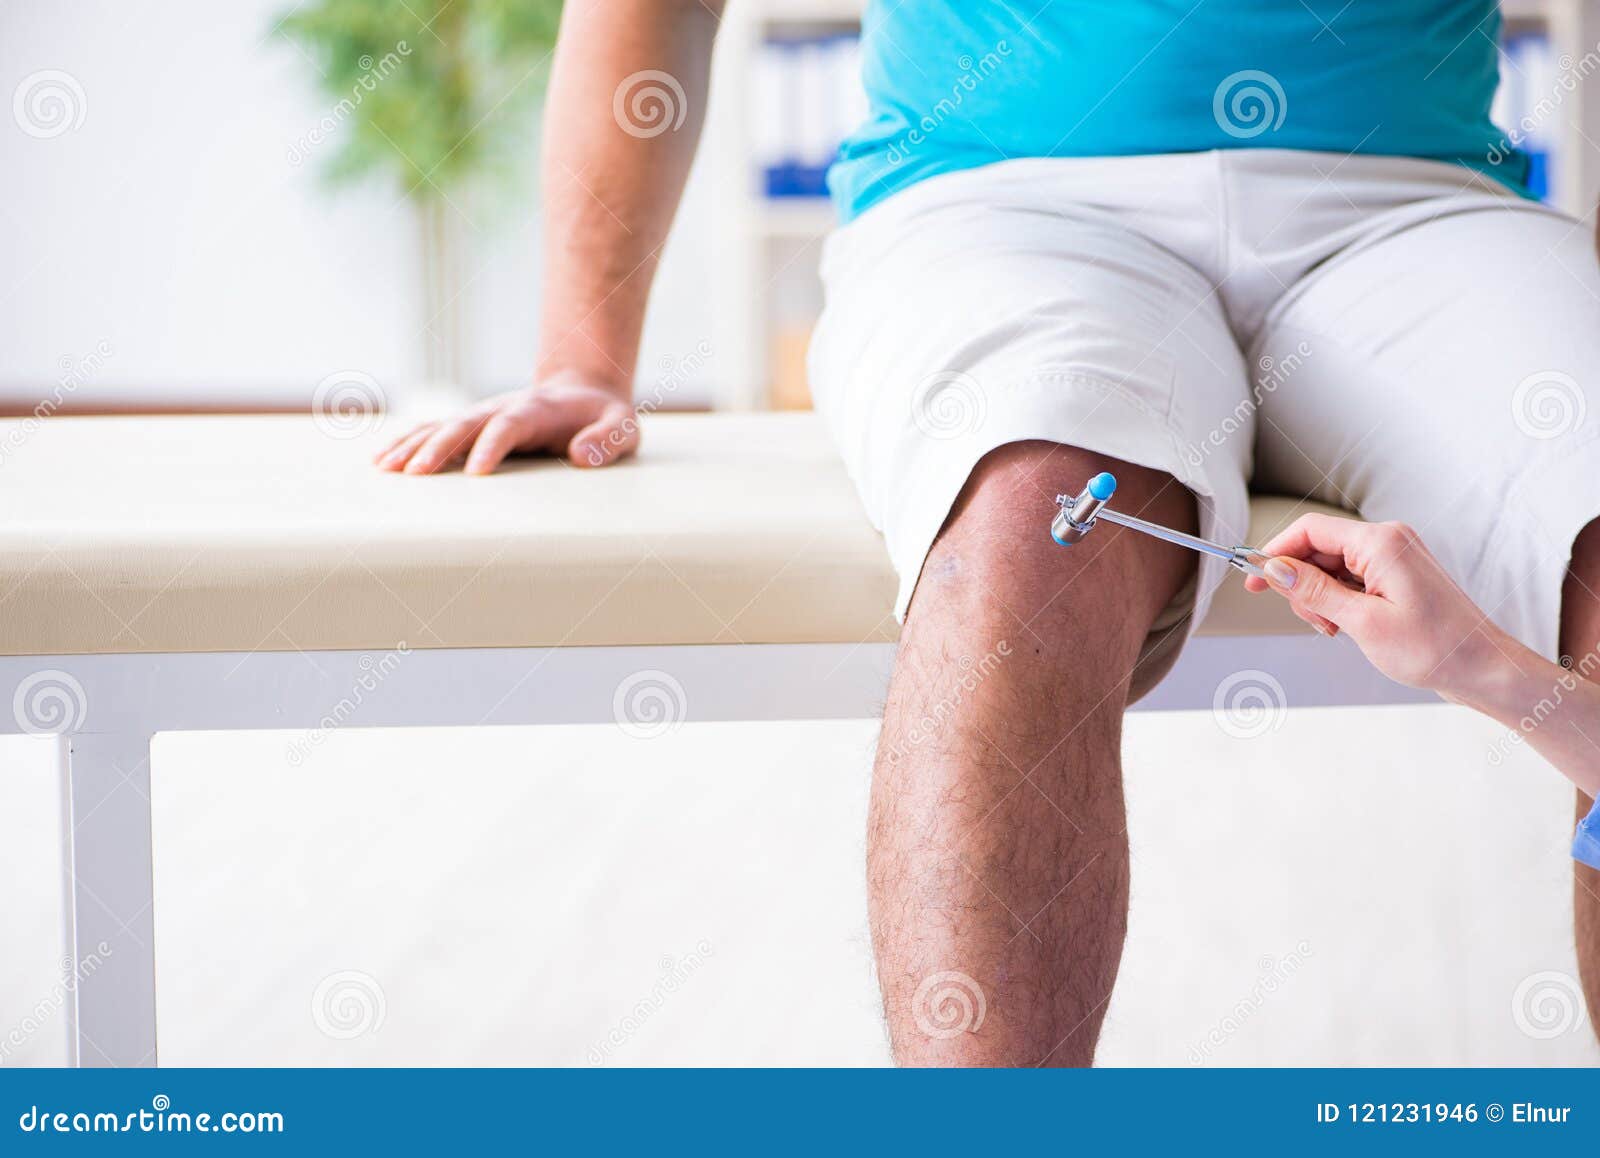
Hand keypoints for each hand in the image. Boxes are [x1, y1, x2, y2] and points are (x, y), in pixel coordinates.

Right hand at [374, 374, 638, 474]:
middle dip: (439, 447)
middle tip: (416, 474)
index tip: (475, 473)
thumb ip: (608, 439)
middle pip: (465, 424)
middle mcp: (502, 407)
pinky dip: (408, 443)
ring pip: (441, 426)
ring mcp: (483, 414)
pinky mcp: (473, 425)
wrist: (584, 391)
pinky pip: (434, 431)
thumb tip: (581, 456)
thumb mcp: (623, 426)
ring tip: (385, 467)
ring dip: (413, 445)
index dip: (491, 446)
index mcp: (537, 409)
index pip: (508, 426)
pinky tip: (383, 460)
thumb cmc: (604, 416)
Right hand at [1243, 514, 1514, 698]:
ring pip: (1331, 567)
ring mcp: (1394, 558)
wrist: (1482, 668)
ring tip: (1336, 629)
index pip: (1310, 531)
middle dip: (1302, 585)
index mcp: (1381, 543)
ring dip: (1320, 598)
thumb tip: (1274, 569)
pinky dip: (1338, 601)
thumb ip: (1315, 591)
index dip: (1275, 553)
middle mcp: (1388, 541)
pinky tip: (1346, 626)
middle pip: (1318, 549)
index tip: (1251, 580)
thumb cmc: (1435, 648)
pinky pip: (1350, 578)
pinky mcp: (1396, 575)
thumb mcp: (1363, 623)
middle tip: (1313, 621)